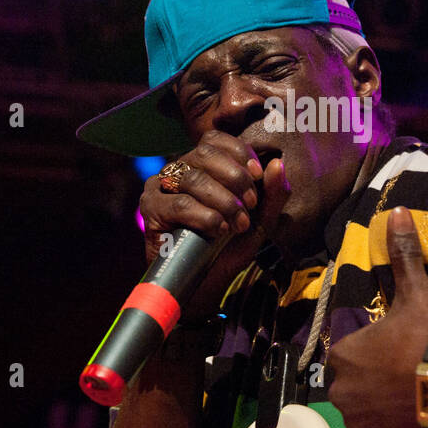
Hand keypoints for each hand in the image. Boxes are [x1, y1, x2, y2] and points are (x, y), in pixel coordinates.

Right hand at [138, 130, 291, 321]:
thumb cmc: (228, 251)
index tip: (258, 176)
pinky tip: (218, 231)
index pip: (216, 140)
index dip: (239, 152)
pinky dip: (206, 217)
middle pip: (205, 153)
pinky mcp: (150, 210)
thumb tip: (278, 164)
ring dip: (224, 201)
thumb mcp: (259, 222)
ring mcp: (160, 187)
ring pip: (194, 179)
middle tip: (249, 205)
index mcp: (201, 166)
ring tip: (237, 224)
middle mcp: (178, 171)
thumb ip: (272, 194)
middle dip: (235, 178)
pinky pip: (180, 204)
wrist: (203, 288)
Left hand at [326, 207, 427, 427]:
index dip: (372, 349)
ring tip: (411, 395)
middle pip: (353, 384)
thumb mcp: (415, 292)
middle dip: (372, 379)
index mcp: (342, 355)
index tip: (396, 348)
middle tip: (405, 371)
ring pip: (365, 412)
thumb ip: (402, 254)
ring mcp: (360, 424)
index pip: (348, 352)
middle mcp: (341, 393)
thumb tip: (397, 210)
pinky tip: (415, 416)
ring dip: (380, 406)